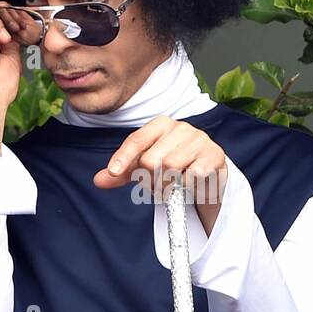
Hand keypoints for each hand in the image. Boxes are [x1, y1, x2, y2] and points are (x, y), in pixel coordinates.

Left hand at [93, 115, 228, 233]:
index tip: (114, 172)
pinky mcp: (214, 155)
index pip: (136, 140)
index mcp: (160, 125)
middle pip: (151, 159)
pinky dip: (186, 185)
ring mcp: (199, 139)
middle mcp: (180, 128)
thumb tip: (98, 180)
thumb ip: (123, 172)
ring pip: (171, 167)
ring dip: (167, 185)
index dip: (123, 157)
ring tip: (170, 187)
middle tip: (155, 186)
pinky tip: (187, 184)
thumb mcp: (146, 167)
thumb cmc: (174, 165)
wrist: (208, 173)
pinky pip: (192, 174)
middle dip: (149, 179)